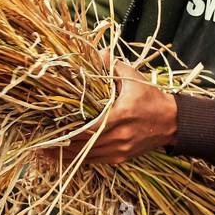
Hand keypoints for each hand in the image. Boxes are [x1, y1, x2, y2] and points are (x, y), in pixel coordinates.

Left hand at [46, 49, 177, 164]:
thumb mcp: (134, 78)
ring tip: (47, 154)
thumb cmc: (151, 98)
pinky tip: (66, 159)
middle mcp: (120, 136)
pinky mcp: (122, 158)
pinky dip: (80, 160)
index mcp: (121, 115)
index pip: (90, 128)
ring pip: (88, 157)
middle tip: (41, 146)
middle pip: (84, 146)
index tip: (51, 132)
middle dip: (62, 147)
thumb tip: (98, 52)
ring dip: (68, 156)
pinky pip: (97, 162)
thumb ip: (113, 66)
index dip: (69, 133)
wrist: (173, 122)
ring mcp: (121, 150)